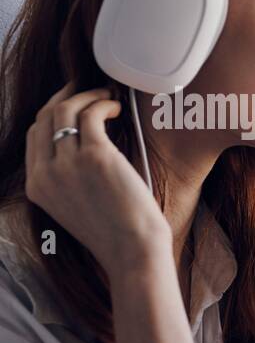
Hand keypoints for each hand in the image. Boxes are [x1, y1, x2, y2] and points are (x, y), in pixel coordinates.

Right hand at [25, 83, 169, 276]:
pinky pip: (91, 114)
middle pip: (44, 118)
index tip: (71, 104)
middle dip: (65, 98)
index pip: (34, 136)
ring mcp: (66, 164)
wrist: (133, 252)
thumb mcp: (77, 206)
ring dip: (85, 96)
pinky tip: (116, 106)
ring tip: (106, 95)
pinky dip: (102, 103)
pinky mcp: (95, 156)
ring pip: (64, 111)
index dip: (52, 114)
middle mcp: (45, 173)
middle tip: (88, 90)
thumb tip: (82, 146)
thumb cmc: (117, 233)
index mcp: (36, 186)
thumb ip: (69, 179)